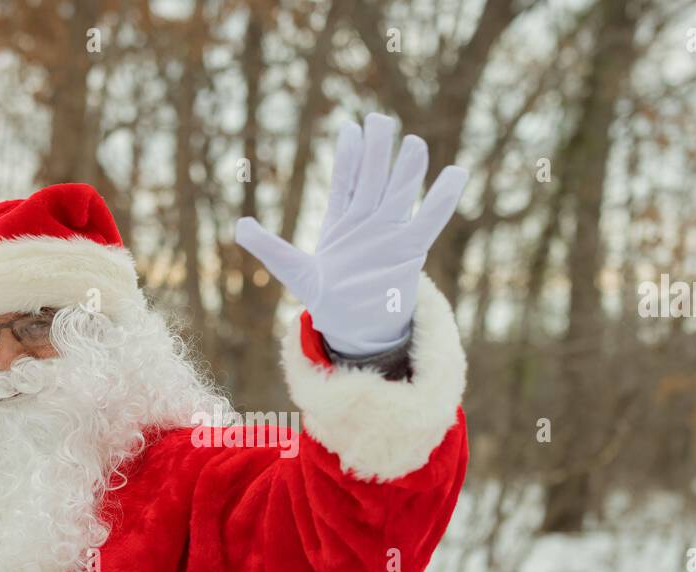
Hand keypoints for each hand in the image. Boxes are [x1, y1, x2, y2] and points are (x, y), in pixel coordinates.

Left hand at [235, 113, 467, 355]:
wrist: (355, 326)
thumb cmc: (326, 297)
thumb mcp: (294, 272)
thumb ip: (270, 248)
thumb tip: (239, 225)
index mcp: (340, 221)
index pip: (345, 181)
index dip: (348, 157)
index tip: (349, 129)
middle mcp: (367, 220)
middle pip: (374, 178)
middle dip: (377, 151)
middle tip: (379, 121)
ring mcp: (390, 232)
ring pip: (401, 194)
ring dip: (407, 170)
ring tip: (412, 142)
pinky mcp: (410, 251)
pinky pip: (429, 221)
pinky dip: (442, 199)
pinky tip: (456, 173)